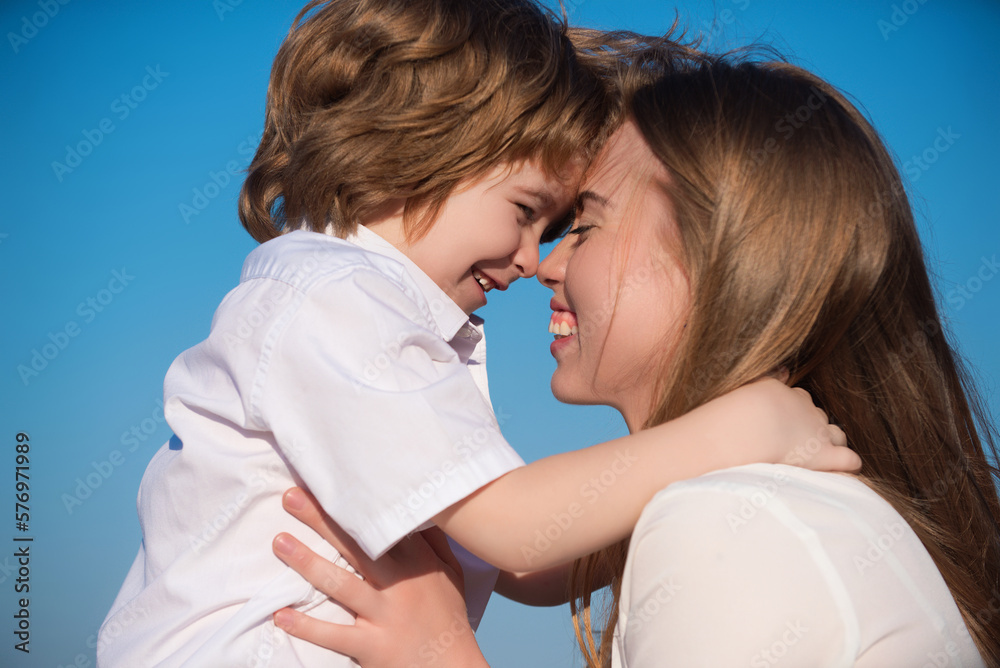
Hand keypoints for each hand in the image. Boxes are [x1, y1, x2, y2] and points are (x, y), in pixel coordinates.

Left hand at [272, 487, 489, 667]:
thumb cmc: (448, 618)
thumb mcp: (450, 575)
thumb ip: (433, 543)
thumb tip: (419, 510)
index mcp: (418, 562)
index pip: (384, 523)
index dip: (357, 501)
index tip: (331, 480)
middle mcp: (401, 584)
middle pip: (356, 545)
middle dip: (322, 519)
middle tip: (291, 496)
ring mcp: (386, 615)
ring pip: (341, 584)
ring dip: (307, 563)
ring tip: (279, 542)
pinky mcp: (373, 646)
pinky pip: (334, 635)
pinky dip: (306, 626)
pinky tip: (280, 615)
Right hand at [693, 377, 858, 472]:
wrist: (752, 426)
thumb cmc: (743, 409)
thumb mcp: (755, 384)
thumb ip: (771, 376)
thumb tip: (785, 370)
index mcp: (792, 396)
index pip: (801, 400)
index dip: (793, 412)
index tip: (780, 421)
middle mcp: (810, 412)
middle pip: (819, 417)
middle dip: (812, 427)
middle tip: (793, 440)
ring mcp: (820, 434)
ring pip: (838, 435)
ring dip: (832, 442)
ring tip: (817, 453)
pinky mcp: (826, 455)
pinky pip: (849, 459)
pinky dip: (848, 463)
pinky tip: (840, 468)